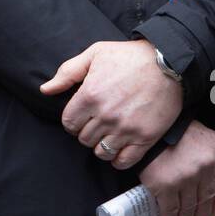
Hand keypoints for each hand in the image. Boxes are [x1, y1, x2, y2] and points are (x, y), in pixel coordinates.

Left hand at [40, 40, 182, 168]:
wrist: (169, 63)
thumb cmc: (130, 56)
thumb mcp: (95, 54)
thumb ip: (67, 72)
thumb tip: (45, 89)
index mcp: (90, 95)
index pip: (68, 123)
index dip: (73, 120)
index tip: (82, 116)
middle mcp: (105, 115)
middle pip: (84, 139)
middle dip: (87, 131)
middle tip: (97, 122)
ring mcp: (126, 128)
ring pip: (101, 152)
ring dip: (101, 145)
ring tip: (108, 134)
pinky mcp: (145, 138)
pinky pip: (123, 161)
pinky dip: (118, 159)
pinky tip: (120, 147)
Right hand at [138, 121, 214, 215]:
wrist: (150, 127)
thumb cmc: (175, 130)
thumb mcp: (202, 137)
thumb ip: (210, 159)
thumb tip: (208, 191)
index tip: (214, 215)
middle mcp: (205, 166)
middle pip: (206, 199)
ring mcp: (186, 177)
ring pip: (189, 207)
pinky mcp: (166, 184)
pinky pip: (171, 208)